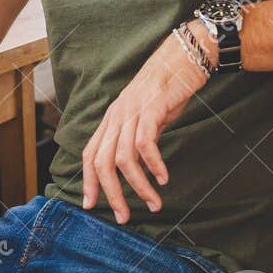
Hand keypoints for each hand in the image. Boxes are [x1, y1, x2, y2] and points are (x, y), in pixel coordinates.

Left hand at [81, 24, 212, 222]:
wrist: (185, 55)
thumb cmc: (168, 87)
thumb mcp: (146, 115)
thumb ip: (138, 137)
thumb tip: (138, 166)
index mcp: (111, 118)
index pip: (90, 154)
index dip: (88, 181)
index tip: (90, 205)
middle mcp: (116, 116)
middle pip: (102, 162)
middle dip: (111, 194)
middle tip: (124, 217)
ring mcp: (132, 112)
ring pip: (123, 158)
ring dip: (138, 186)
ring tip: (154, 203)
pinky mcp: (151, 109)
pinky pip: (145, 144)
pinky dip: (153, 165)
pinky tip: (163, 178)